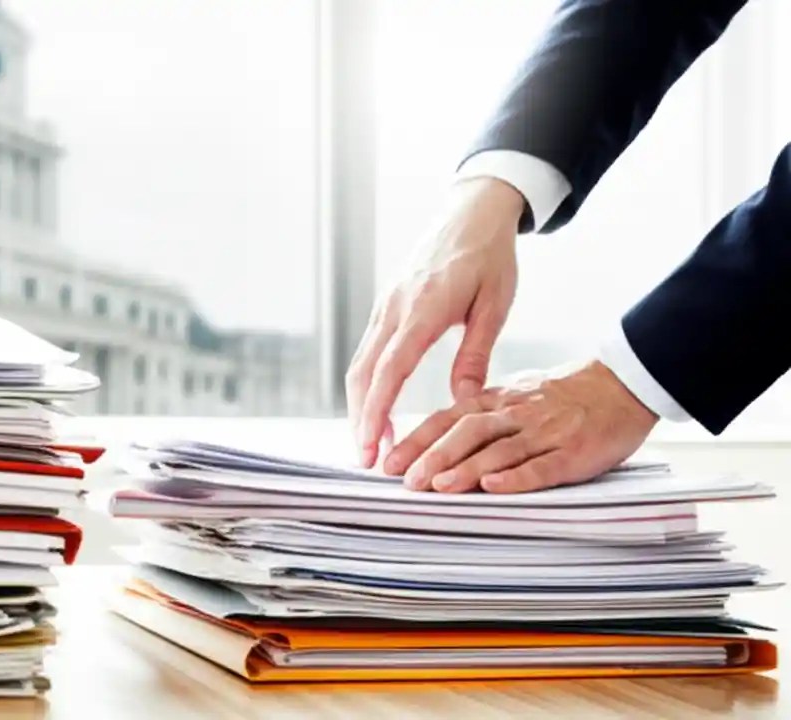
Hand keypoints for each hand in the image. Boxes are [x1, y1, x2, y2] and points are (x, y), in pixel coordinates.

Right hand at [346, 177, 523, 466]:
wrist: (472, 212)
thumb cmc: (491, 256)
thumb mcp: (495, 306)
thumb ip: (476, 354)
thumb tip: (462, 403)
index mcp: (424, 309)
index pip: (390, 369)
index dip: (376, 411)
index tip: (371, 446)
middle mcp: (395, 308)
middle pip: (364, 373)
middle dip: (360, 419)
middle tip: (365, 460)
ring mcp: (385, 305)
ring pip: (360, 363)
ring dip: (360, 405)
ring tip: (371, 443)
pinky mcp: (386, 305)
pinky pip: (368, 350)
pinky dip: (368, 383)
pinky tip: (377, 406)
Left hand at [383, 360, 658, 492]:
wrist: (623, 383)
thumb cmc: (563, 395)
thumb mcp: (515, 395)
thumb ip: (481, 415)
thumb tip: (436, 438)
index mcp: (496, 400)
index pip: (447, 418)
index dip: (416, 440)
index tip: (389, 463)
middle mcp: (515, 413)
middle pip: (467, 431)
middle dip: (433, 456)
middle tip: (407, 481)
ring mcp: (545, 431)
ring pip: (499, 449)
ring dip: (466, 468)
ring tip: (439, 487)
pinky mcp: (574, 451)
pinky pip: (542, 465)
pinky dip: (516, 477)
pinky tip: (494, 489)